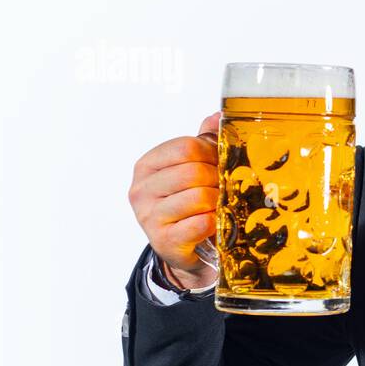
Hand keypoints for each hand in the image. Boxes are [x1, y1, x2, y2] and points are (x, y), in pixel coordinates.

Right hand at [128, 112, 220, 289]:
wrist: (184, 250)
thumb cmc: (188, 206)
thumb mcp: (191, 170)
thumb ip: (202, 142)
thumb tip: (217, 115)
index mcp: (147, 165)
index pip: (184, 147)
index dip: (211, 153)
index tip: (219, 163)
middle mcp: (141, 190)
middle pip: (193, 171)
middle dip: (217, 179)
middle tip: (224, 187)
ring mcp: (148, 217)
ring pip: (199, 197)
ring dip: (218, 201)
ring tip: (219, 205)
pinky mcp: (163, 241)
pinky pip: (201, 223)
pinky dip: (214, 222)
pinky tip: (213, 223)